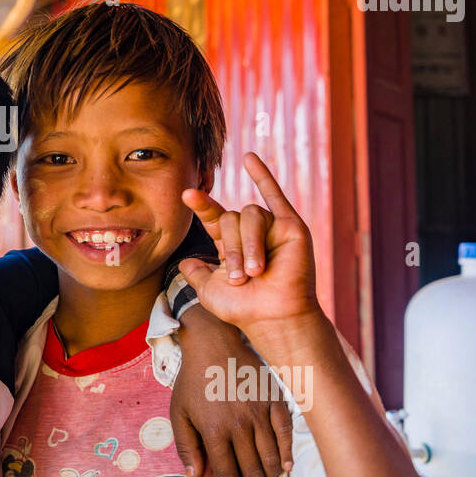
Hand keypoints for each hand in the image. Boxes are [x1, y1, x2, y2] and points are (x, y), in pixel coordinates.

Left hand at [170, 304, 293, 476]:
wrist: (214, 345)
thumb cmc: (193, 381)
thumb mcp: (179, 413)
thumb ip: (186, 447)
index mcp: (214, 431)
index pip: (228, 475)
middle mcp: (240, 425)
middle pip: (253, 471)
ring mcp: (260, 413)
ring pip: (272, 458)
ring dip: (269, 474)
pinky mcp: (274, 401)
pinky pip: (286, 434)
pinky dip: (287, 453)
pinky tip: (284, 465)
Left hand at [178, 153, 324, 361]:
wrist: (274, 318)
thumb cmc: (244, 309)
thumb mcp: (210, 291)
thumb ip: (196, 274)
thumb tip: (184, 262)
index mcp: (230, 245)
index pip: (213, 218)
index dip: (201, 206)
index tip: (186, 194)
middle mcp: (250, 233)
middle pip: (231, 219)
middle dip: (231, 249)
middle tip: (239, 278)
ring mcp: (271, 228)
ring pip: (250, 216)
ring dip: (249, 245)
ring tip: (255, 271)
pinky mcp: (291, 227)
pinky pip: (275, 196)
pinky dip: (263, 176)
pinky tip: (249, 158)